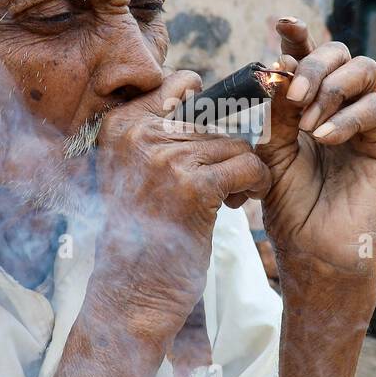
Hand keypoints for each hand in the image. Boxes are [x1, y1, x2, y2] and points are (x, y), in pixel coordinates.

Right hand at [90, 71, 270, 342]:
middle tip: (223, 182)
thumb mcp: (136, 171)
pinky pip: (248, 165)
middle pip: (215, 118)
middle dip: (226, 150)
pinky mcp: (194, 187)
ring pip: (236, 143)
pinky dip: (255, 185)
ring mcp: (165, 158)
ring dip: (243, 171)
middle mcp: (138, 134)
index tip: (208, 145)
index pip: (181, 82)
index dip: (208, 109)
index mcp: (120, 125)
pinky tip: (238, 205)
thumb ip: (159, 131)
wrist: (131, 294)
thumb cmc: (141, 233)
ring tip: (228, 199)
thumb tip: (200, 85)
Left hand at [257, 18, 375, 277]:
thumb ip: (277, 110)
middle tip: (292, 92)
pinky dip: (348, 116)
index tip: (280, 23)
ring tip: (307, 121)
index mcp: (310, 102)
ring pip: (366, 70)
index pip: (308, 56)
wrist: (312, 250)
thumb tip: (279, 65)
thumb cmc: (289, 204)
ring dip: (333, 86)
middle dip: (315, 64)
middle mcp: (342, 104)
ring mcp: (368, 121)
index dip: (297, 35)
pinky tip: (324, 136)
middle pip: (340, 53)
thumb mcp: (271, 151)